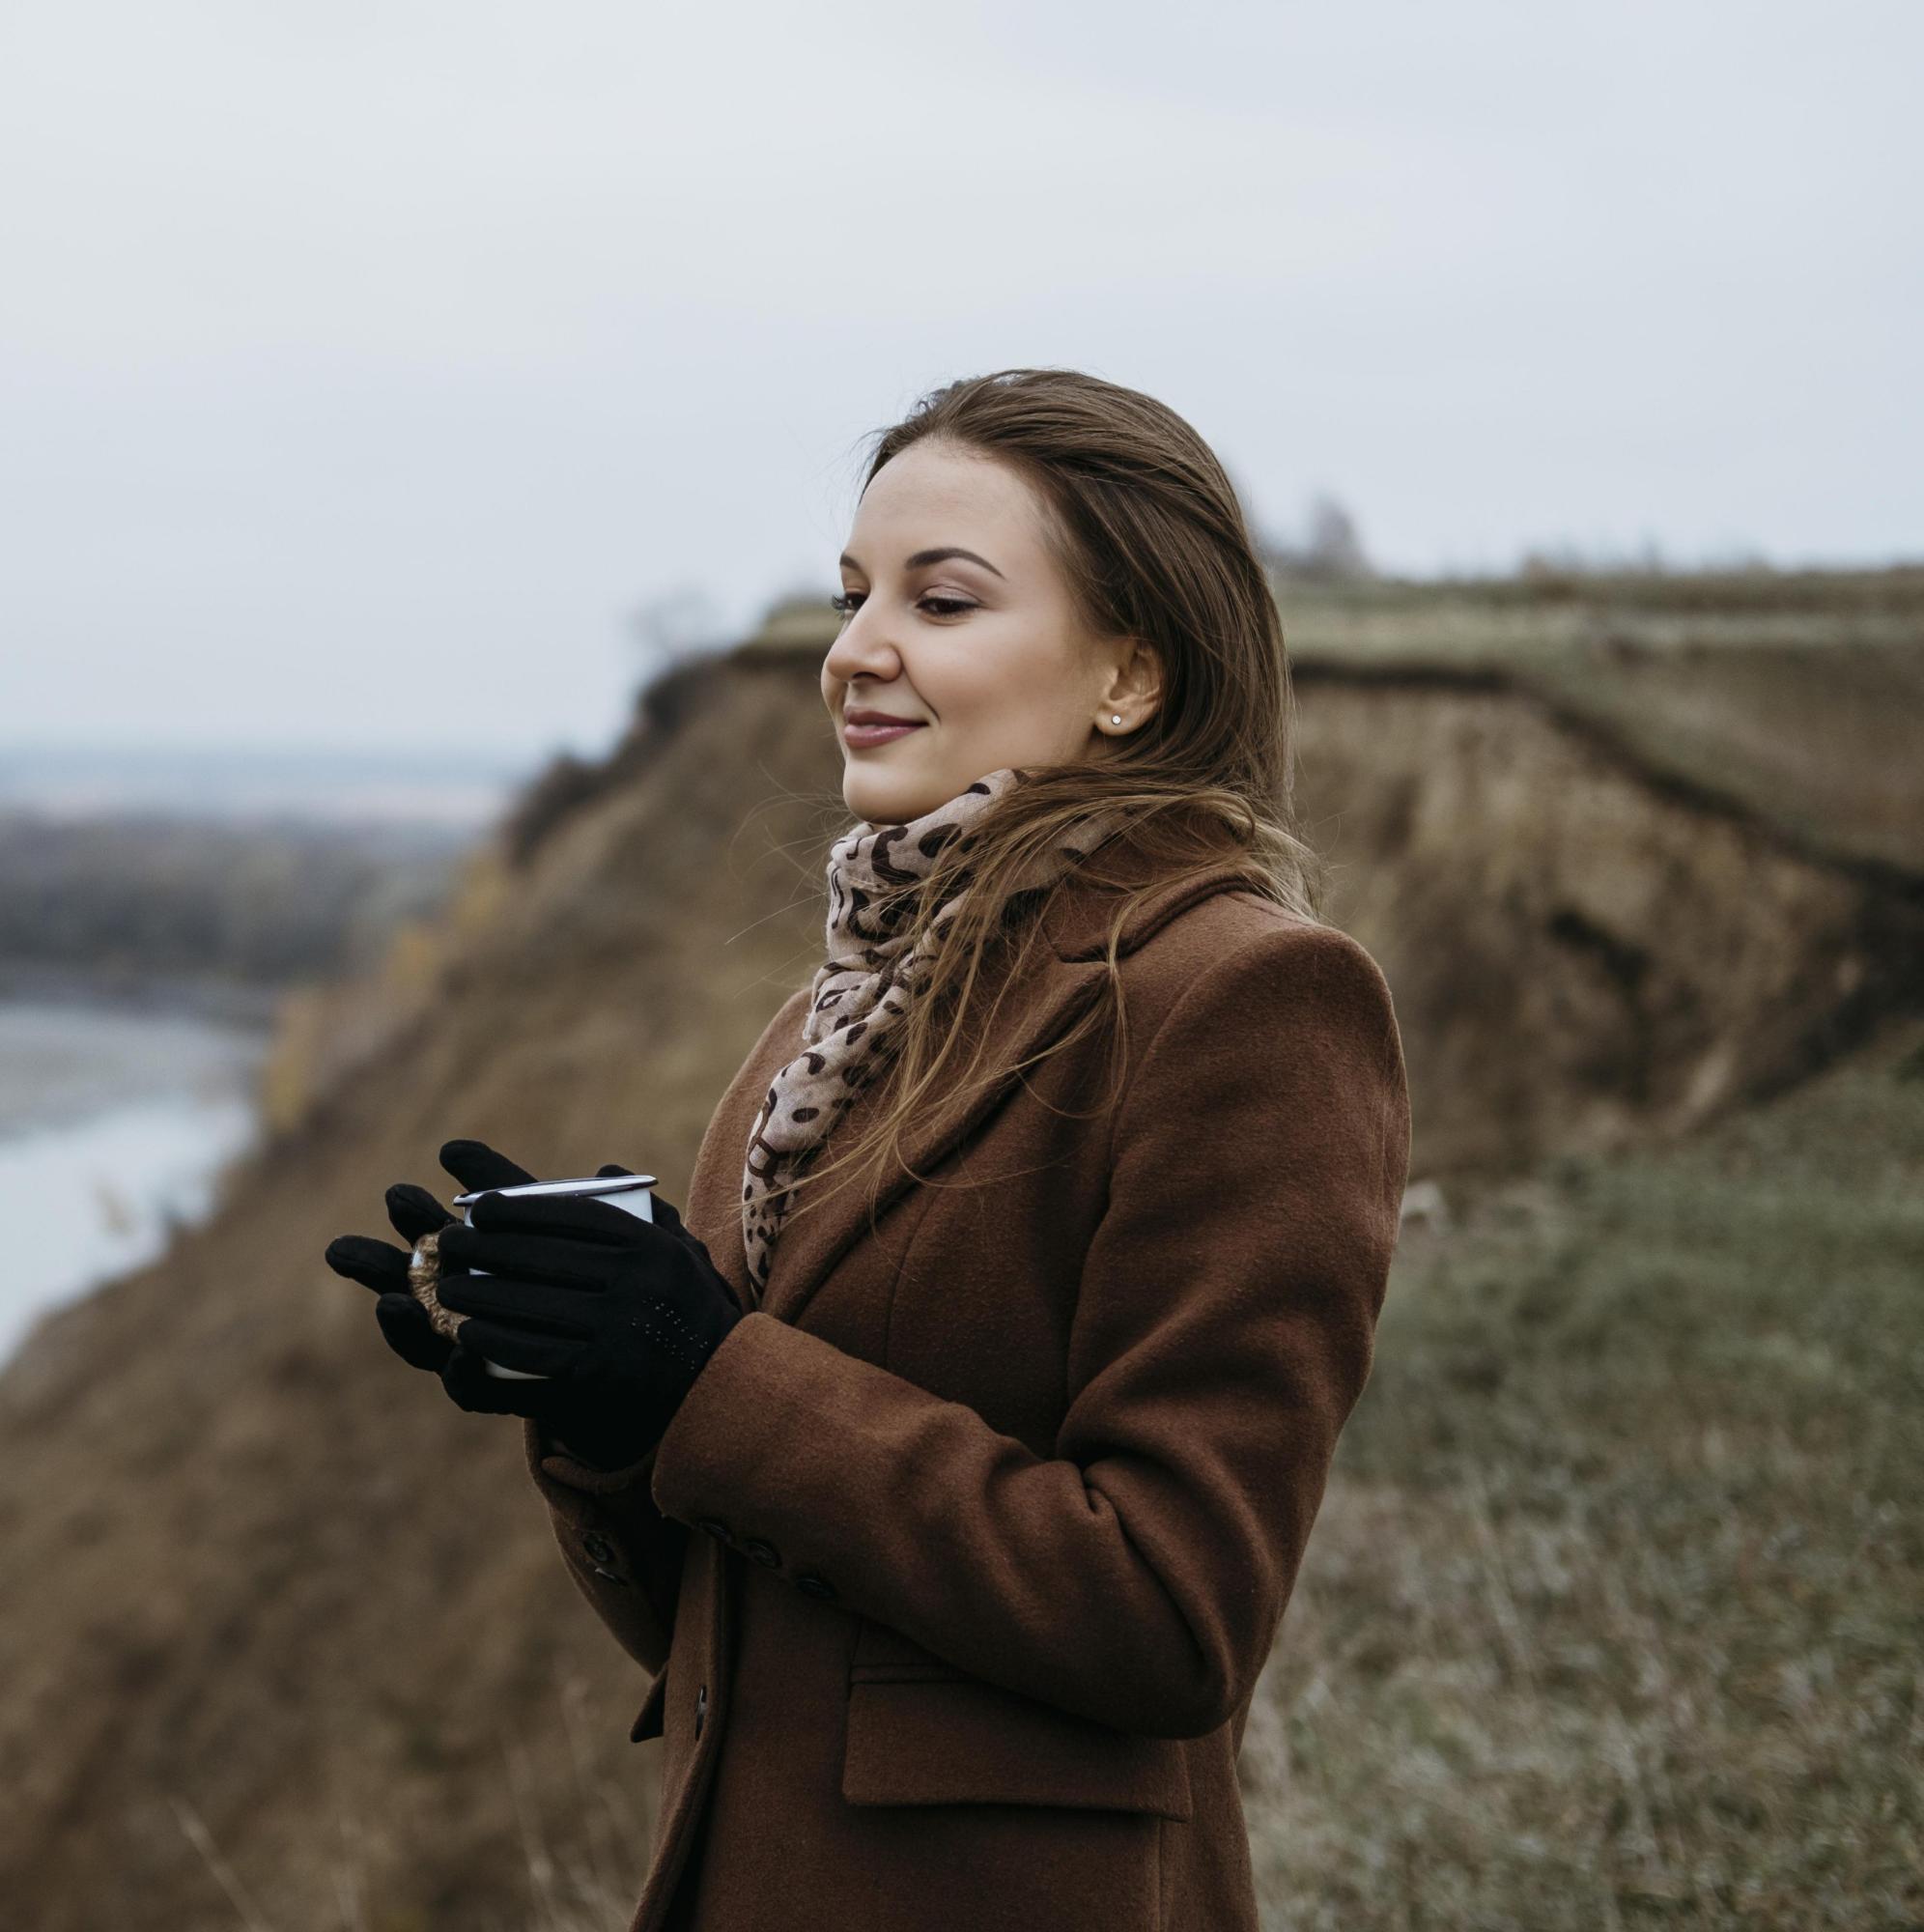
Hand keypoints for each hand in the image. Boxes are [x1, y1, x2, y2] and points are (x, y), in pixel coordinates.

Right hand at [323, 1139, 642, 1450]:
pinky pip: (474, 1387)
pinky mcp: (498, 1388)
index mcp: (474, 1254)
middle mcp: (459, 1301)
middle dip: (374, 1266)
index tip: (398, 1194)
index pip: (434, 1228)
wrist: (626, 1354)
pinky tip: (461, 1359)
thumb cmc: (593, 1282)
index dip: (413, 1215)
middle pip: (405, 1282)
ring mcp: (471, 1346)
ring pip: (421, 1336)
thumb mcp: (588, 1241)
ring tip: (391, 1305)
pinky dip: (464, 1373)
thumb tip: (611, 1167)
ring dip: (401, 1323)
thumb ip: (601, 1212)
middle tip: (342, 1250)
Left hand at [433, 1184, 744, 1465]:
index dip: (517, 1209)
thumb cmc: (690, 1312)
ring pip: (527, 1306)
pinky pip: (532, 1354)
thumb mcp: (683, 1254)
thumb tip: (602, 1170)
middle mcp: (634, 1283)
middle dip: (482, 1249)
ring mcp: (616, 1332)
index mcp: (649, 1246)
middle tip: (448, 1244)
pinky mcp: (599, 1378)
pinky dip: (493, 1342)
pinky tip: (468, 1333)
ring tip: (447, 1288)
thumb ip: (644, 1213)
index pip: (570, 1216)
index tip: (480, 1209)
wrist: (720, 1390)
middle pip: (539, 1258)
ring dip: (477, 1295)